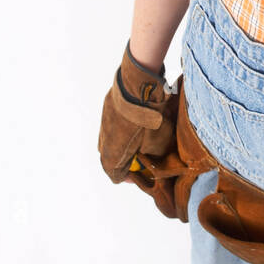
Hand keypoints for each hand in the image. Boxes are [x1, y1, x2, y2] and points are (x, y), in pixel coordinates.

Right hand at [97, 41, 177, 185]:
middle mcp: (104, 140)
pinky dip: (124, 126)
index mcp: (113, 154)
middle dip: (126, 159)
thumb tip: (156, 161)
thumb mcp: (159, 145)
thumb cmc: (150, 119)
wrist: (140, 85)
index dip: (129, 177)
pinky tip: (138, 120)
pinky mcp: (107, 107)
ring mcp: (104, 122)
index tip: (140, 173)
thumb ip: (154, 158)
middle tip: (141, 156)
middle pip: (110, 157)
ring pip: (110, 139)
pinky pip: (113, 123)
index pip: (115, 174)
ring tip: (141, 137)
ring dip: (124, 142)